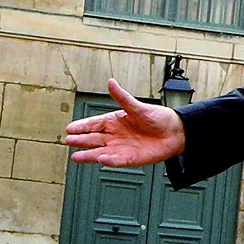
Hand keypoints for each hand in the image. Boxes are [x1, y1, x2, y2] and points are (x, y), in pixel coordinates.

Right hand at [64, 78, 184, 166]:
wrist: (175, 132)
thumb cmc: (158, 118)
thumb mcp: (138, 107)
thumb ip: (123, 97)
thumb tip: (111, 82)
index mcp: (114, 121)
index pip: (93, 124)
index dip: (82, 126)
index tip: (69, 128)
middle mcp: (114, 135)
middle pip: (93, 138)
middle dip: (81, 140)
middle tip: (68, 140)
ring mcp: (121, 148)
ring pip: (100, 152)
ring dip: (88, 154)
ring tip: (75, 156)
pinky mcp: (130, 159)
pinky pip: (116, 160)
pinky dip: (109, 161)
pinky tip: (100, 159)